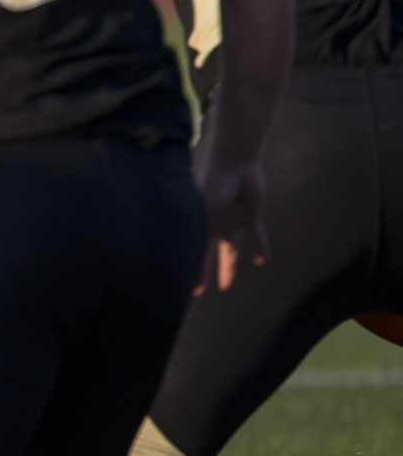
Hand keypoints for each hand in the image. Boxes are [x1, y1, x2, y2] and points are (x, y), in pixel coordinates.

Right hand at [195, 157, 268, 292]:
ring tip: (226, 283)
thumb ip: (201, 230)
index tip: (192, 292)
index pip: (197, 254)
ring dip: (229, 265)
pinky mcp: (250, 216)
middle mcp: (215, 226)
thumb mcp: (205, 210)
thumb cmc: (215, 184)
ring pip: (230, 249)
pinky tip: (262, 261)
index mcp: (202, 226)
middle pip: (211, 254)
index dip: (194, 273)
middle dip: (205, 271)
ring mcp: (232, 221)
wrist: (235, 163)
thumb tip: (195, 252)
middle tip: (200, 290)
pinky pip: (255, 234)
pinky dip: (259, 246)